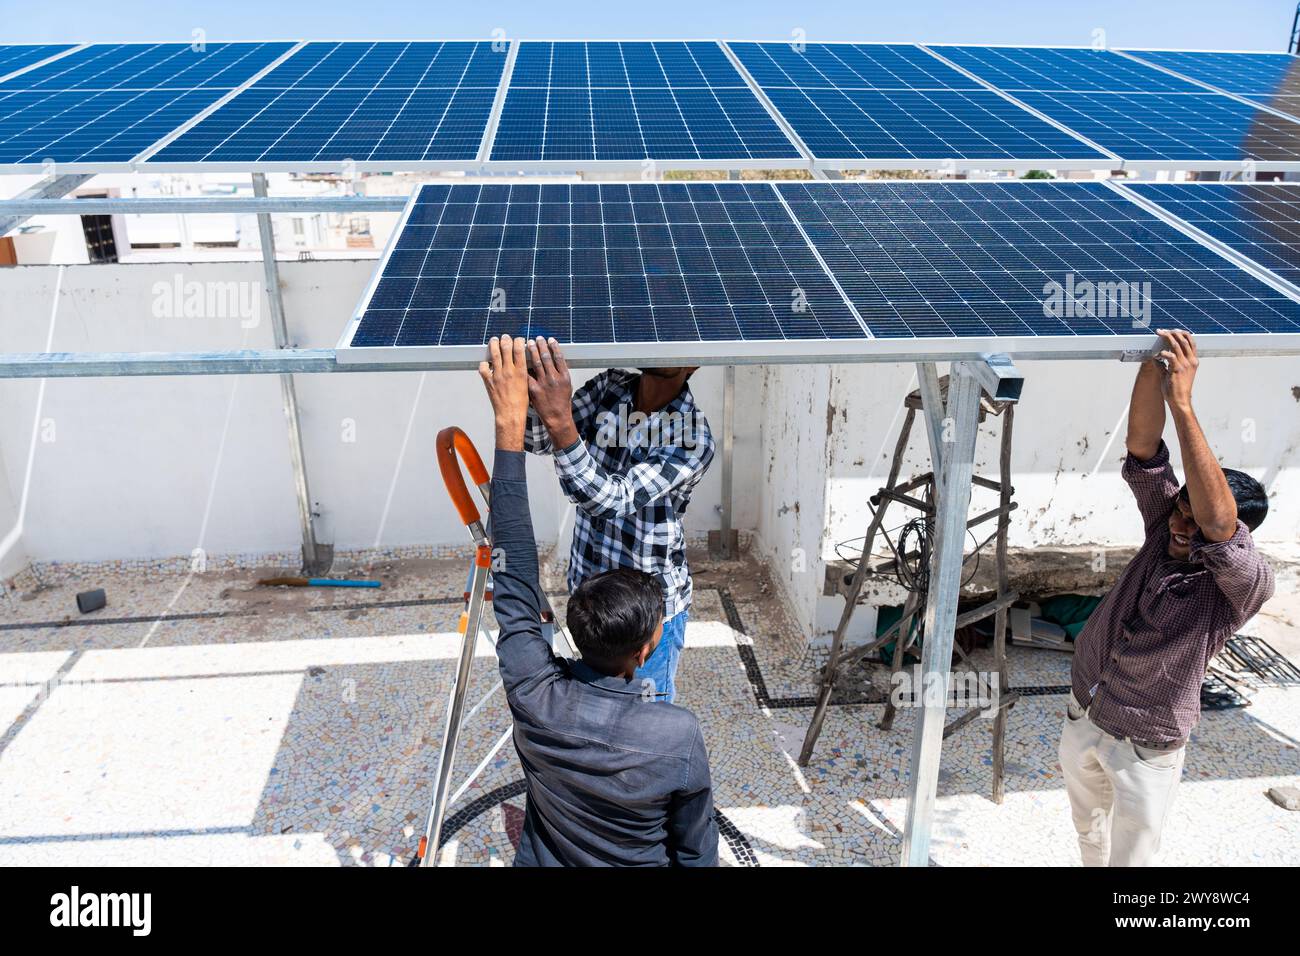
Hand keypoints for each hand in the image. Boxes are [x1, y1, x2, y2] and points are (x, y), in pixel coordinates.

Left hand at [479, 335, 528, 450]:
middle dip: (505, 339)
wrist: (510, 414)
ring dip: (494, 344)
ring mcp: (497, 374)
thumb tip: (521, 362)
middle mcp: (509, 370)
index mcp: (521, 371)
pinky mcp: (489, 380)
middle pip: (506, 347)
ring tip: (494, 340)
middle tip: (505, 337)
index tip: (518, 339)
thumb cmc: (521, 402)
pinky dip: (484, 363)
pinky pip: (483, 367)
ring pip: (494, 353)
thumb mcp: (527, 384)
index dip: (518, 341)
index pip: (519, 349)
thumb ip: (523, 371)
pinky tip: (487, 362)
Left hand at [526, 337, 578, 447]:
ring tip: (528, 343)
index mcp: (564, 376)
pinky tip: (518, 359)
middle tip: (536, 338)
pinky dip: (523, 366)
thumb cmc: (562, 402)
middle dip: (540, 345)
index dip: (553, 346)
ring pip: (536, 363)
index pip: (558, 356)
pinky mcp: (533, 390)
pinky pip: (526, 375)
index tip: (549, 339)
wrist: (557, 417)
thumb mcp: (567, 386)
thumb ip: (560, 373)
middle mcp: (554, 378)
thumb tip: (554, 359)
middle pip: (546, 357)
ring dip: (532, 351)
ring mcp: (543, 384)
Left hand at [1154, 329, 1197, 412]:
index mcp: (1193, 361)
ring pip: (1177, 345)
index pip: (1190, 343)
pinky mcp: (1177, 369)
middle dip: (1173, 333)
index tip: (1172, 330)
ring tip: (1159, 333)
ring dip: (1167, 337)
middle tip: (1162, 330)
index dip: (1182, 334)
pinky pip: (1170, 356)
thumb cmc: (1177, 389)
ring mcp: (1185, 365)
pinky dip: (1163, 352)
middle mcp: (1191, 361)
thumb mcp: (1172, 374)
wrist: (1180, 400)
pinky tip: (1158, 354)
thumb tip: (1156, 359)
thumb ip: (1165, 366)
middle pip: (1184, 340)